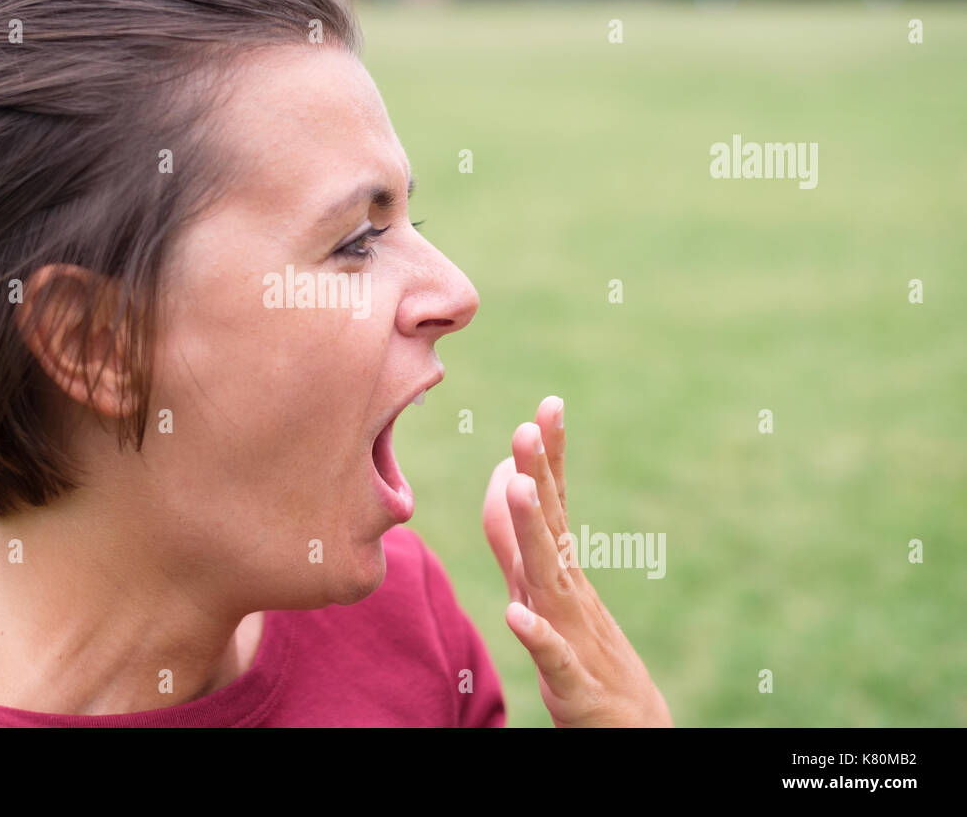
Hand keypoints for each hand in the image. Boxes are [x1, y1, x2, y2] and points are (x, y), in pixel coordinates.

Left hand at [482, 396, 672, 726]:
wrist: (633, 728)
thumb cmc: (583, 655)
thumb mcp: (545, 589)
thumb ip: (519, 537)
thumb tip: (502, 477)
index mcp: (560, 571)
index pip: (551, 506)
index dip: (545, 461)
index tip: (545, 407)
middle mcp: (568, 594)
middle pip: (551, 526)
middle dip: (538, 474)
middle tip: (529, 424)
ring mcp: (574, 636)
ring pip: (550, 579)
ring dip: (534, 532)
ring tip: (518, 486)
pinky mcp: (573, 684)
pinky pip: (552, 657)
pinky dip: (537, 636)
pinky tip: (517, 616)